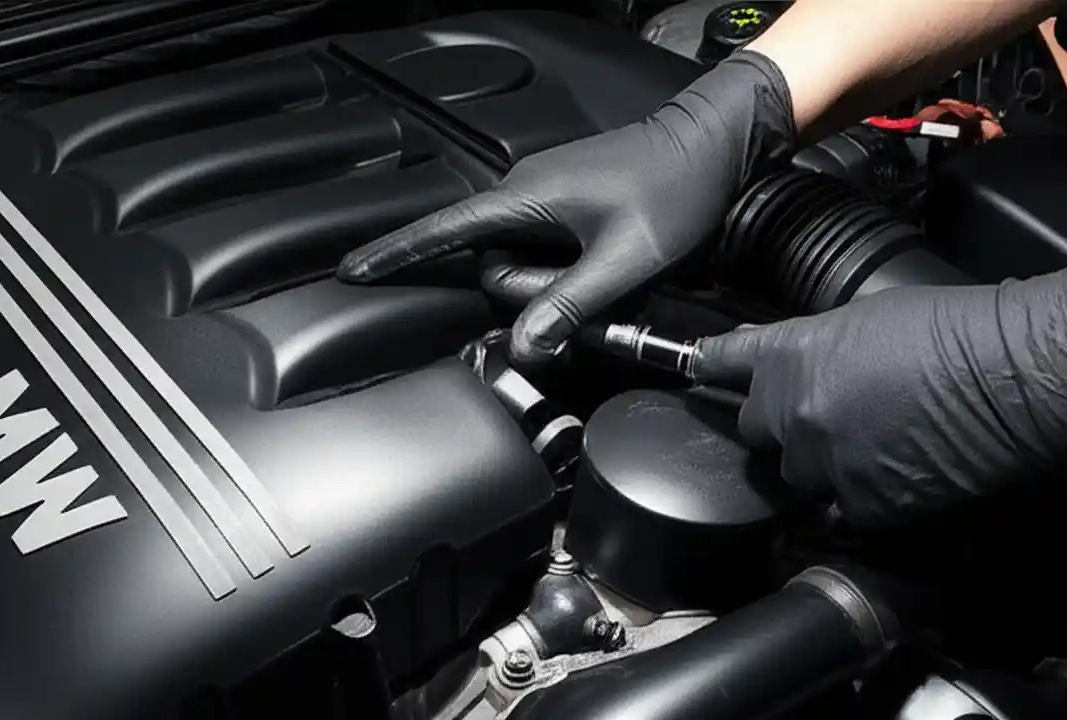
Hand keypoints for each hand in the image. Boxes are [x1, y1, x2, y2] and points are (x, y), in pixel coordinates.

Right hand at [338, 52, 794, 364]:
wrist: (712, 142)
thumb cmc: (673, 192)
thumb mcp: (625, 260)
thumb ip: (569, 305)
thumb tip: (523, 346)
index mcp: (525, 198)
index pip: (444, 232)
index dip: (396, 254)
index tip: (354, 270)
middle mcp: (525, 190)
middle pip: (495, 264)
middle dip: (532, 291)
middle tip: (596, 286)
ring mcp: (545, 192)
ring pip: (524, 258)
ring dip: (557, 281)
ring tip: (613, 270)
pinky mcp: (566, 197)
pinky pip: (546, 246)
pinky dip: (569, 267)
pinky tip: (609, 261)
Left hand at [690, 259, 1066, 528]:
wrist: (1011, 374)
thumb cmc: (952, 329)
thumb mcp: (865, 319)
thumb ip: (812, 346)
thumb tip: (788, 360)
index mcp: (787, 355)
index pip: (722, 361)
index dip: (707, 367)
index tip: (692, 371)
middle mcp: (790, 412)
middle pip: (754, 430)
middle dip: (779, 423)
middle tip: (821, 415)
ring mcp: (823, 463)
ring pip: (796, 474)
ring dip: (818, 464)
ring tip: (868, 446)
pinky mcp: (863, 505)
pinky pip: (840, 509)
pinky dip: (858, 496)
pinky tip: (893, 473)